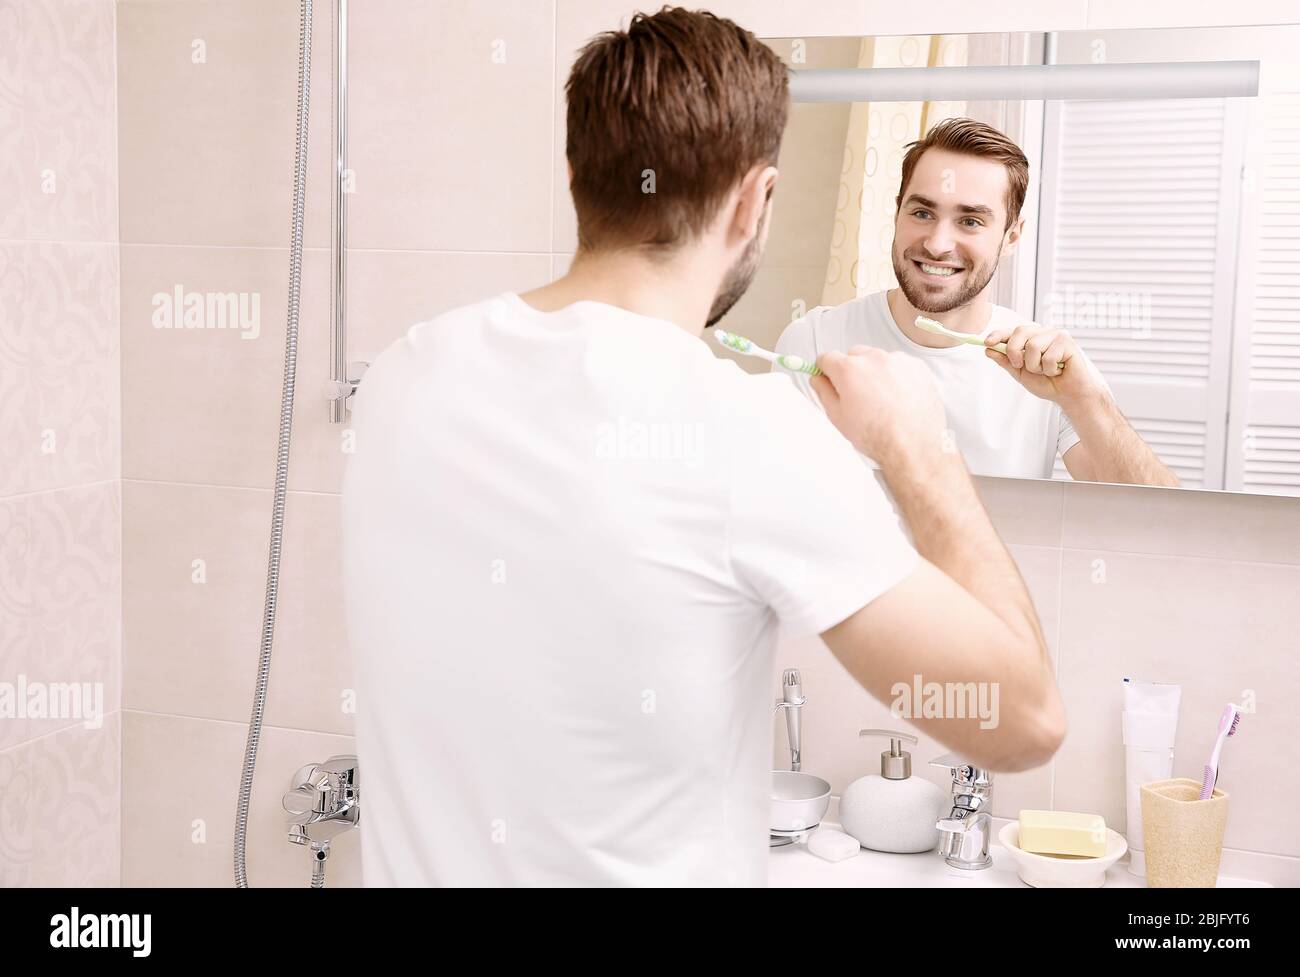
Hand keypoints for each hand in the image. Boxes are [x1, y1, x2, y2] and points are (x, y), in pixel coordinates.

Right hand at [811, 345, 950, 467]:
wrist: (913, 446)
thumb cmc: (877, 435)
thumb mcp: (838, 417)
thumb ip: (823, 392)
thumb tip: (819, 379)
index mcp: (849, 369)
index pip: (827, 358)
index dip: (825, 371)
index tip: (829, 378)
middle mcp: (874, 359)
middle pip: (853, 355)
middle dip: (851, 371)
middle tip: (857, 395)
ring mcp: (897, 361)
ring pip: (877, 359)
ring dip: (875, 372)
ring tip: (881, 400)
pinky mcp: (917, 366)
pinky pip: (899, 365)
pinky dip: (896, 376)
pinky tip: (897, 398)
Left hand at [983, 324, 1102, 406]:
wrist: (1068, 395)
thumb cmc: (1047, 382)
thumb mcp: (1020, 373)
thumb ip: (1006, 361)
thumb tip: (988, 350)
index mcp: (1031, 337)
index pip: (1012, 331)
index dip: (998, 334)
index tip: (986, 342)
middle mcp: (1043, 332)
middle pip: (1020, 333)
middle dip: (1015, 353)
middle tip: (1021, 366)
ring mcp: (1056, 335)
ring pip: (1033, 346)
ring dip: (1036, 366)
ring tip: (1046, 371)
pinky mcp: (1068, 342)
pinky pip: (1049, 356)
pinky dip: (1050, 369)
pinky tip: (1058, 370)